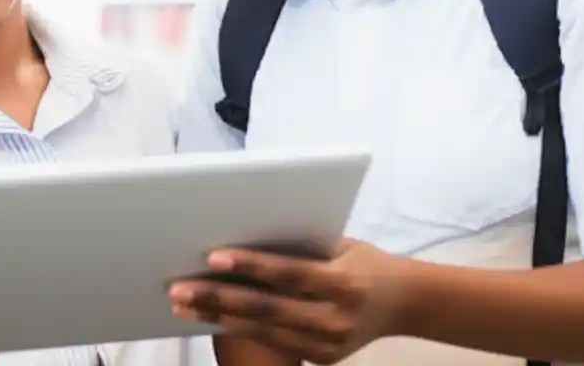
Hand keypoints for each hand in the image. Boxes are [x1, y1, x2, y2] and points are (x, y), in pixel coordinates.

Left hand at [169, 239, 411, 364]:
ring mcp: (328, 344)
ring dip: (218, 317)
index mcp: (343, 282)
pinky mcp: (321, 358)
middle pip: (267, 307)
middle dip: (218, 298)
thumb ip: (299, 247)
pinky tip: (210, 318)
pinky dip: (238, 330)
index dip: (250, 265)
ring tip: (183, 305)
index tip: (212, 257)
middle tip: (178, 288)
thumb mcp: (338, 245)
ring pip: (263, 330)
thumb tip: (243, 231)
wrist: (405, 303)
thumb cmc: (362, 261)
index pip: (288, 273)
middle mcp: (335, 317)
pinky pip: (272, 343)